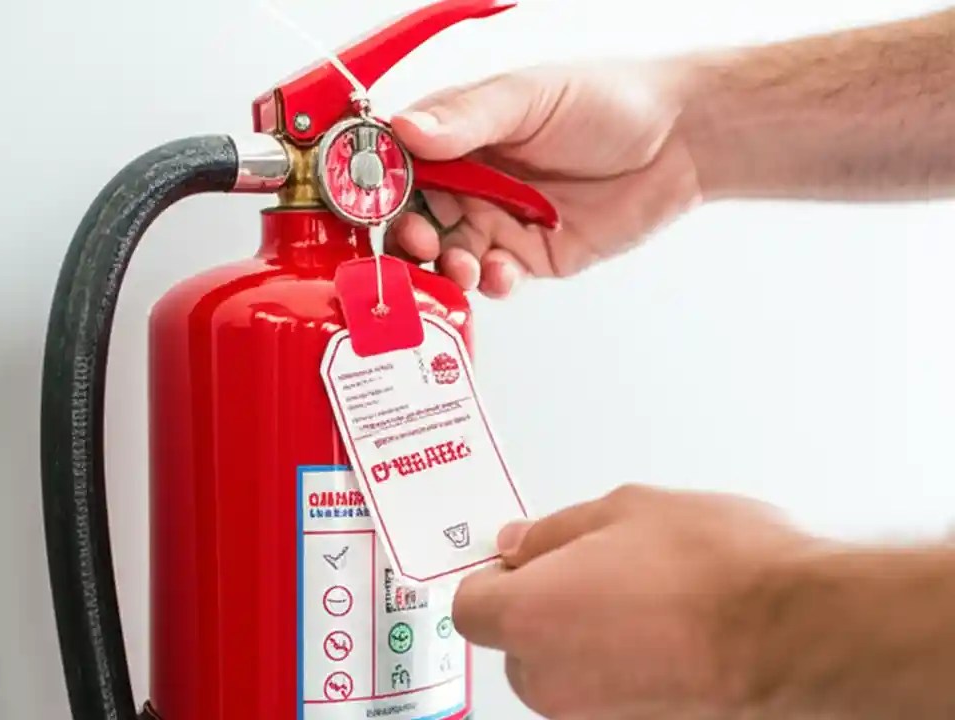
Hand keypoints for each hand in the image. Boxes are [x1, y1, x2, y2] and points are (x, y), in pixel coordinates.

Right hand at [387, 61, 702, 296]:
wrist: (682, 142)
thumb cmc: (610, 102)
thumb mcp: (530, 98)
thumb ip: (467, 118)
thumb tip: (405, 131)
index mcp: (460, 133)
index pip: (399, 162)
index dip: (380, 185)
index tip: (375, 202)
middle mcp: (471, 179)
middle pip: (413, 218)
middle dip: (409, 236)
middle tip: (422, 241)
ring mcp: (497, 219)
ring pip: (446, 256)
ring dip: (445, 267)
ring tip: (464, 265)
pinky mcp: (528, 256)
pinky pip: (492, 279)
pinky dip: (490, 283)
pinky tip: (505, 272)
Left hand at [452, 484, 827, 718]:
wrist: (796, 631)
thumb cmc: (717, 572)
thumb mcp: (623, 512)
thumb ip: (554, 532)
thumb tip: (521, 543)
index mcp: (529, 617)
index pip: (470, 605)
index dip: (495, 575)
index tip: (523, 555)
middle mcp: (552, 679)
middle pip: (514, 642)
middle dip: (540, 605)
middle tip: (592, 567)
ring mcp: (594, 713)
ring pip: (562, 669)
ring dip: (583, 635)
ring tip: (642, 594)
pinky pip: (606, 689)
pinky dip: (620, 662)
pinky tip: (664, 629)